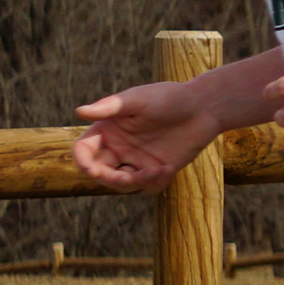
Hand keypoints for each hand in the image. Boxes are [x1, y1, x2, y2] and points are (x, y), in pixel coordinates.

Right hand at [73, 81, 222, 193]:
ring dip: (135, 182)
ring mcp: (137, 160)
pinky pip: (147, 186)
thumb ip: (111, 107)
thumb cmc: (169, 97)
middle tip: (128, 178)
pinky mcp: (156, 170)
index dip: (82, 162)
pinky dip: (154, 182)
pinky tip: (168, 168)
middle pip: (99, 172)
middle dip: (109, 179)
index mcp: (108, 129)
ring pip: (122, 183)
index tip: (93, 170)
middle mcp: (118, 147)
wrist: (204, 107)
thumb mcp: (139, 100)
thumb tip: (79, 111)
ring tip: (157, 170)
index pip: (83, 150)